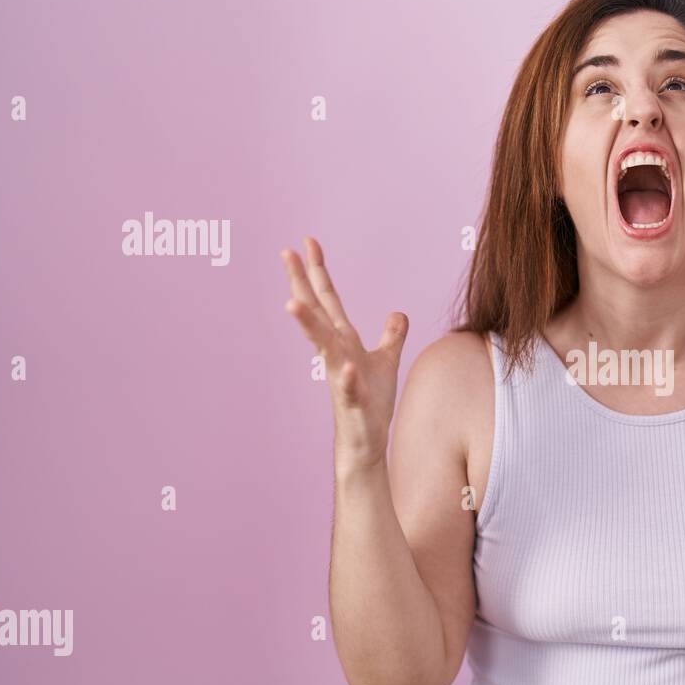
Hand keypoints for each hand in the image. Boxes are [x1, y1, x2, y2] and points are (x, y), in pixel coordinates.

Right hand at [280, 237, 408, 473]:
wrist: (365, 441)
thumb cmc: (371, 403)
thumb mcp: (387, 362)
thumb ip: (391, 337)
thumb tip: (398, 313)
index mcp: (343, 341)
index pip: (328, 300)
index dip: (318, 271)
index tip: (308, 242)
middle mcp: (336, 354)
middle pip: (317, 313)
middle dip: (302, 283)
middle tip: (285, 253)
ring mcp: (340, 378)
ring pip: (322, 347)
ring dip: (308, 325)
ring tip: (293, 303)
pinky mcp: (352, 403)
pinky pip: (349, 388)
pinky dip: (347, 377)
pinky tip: (346, 365)